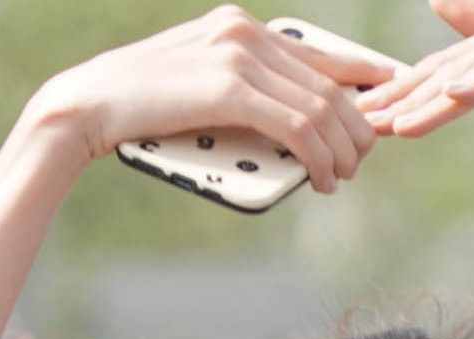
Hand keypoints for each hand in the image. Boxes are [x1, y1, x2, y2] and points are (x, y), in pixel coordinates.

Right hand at [31, 8, 383, 192]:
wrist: (86, 106)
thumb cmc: (139, 110)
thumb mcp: (199, 89)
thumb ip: (243, 89)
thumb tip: (293, 123)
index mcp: (240, 24)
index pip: (321, 54)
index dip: (363, 81)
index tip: (387, 106)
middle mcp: (245, 31)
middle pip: (330, 83)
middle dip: (357, 126)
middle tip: (361, 159)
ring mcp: (238, 55)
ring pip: (321, 107)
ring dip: (343, 150)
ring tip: (343, 177)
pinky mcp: (229, 89)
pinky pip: (298, 127)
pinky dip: (320, 158)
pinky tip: (324, 180)